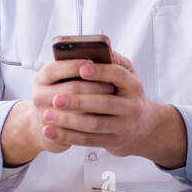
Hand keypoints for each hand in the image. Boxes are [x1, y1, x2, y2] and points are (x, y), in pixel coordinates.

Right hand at [0, 58, 115, 165]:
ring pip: (76, 110)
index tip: (94, 61)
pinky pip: (75, 129)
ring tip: (111, 99)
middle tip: (112, 85)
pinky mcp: (54, 133)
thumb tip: (101, 58)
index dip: (76, 65)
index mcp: (43, 77)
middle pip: (72, 88)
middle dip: (95, 85)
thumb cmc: (61, 92)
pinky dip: (92, 122)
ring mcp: (45, 115)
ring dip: (97, 104)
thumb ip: (77, 67)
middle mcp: (40, 95)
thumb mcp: (63, 77)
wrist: (45, 122)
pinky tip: (104, 117)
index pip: (56, 68)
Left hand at [40, 51, 186, 167]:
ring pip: (94, 125)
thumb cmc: (126, 96)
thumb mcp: (127, 77)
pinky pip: (88, 140)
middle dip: (78, 101)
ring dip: (68, 121)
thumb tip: (92, 50)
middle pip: (104, 103)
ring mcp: (124, 127)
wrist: (142, 128)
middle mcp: (132, 107)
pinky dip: (67, 136)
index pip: (119, 76)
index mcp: (134, 86)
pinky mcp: (113, 142)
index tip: (82, 68)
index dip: (101, 72)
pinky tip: (50, 131)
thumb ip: (112, 62)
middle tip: (56, 99)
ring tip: (48, 115)